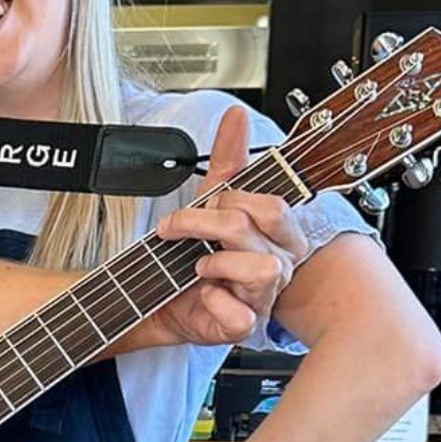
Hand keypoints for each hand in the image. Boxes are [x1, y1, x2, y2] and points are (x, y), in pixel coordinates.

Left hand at [152, 106, 308, 347]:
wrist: (161, 297)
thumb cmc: (194, 252)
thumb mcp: (210, 200)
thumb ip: (228, 159)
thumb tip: (236, 116)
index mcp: (278, 233)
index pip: (272, 206)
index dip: (230, 200)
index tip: (204, 205)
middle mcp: (279, 264)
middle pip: (255, 228)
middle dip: (205, 223)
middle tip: (179, 229)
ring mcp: (264, 297)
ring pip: (258, 268)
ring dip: (214, 261)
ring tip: (197, 266)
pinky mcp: (245, 325)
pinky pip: (239, 313)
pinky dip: (213, 301)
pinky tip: (203, 295)